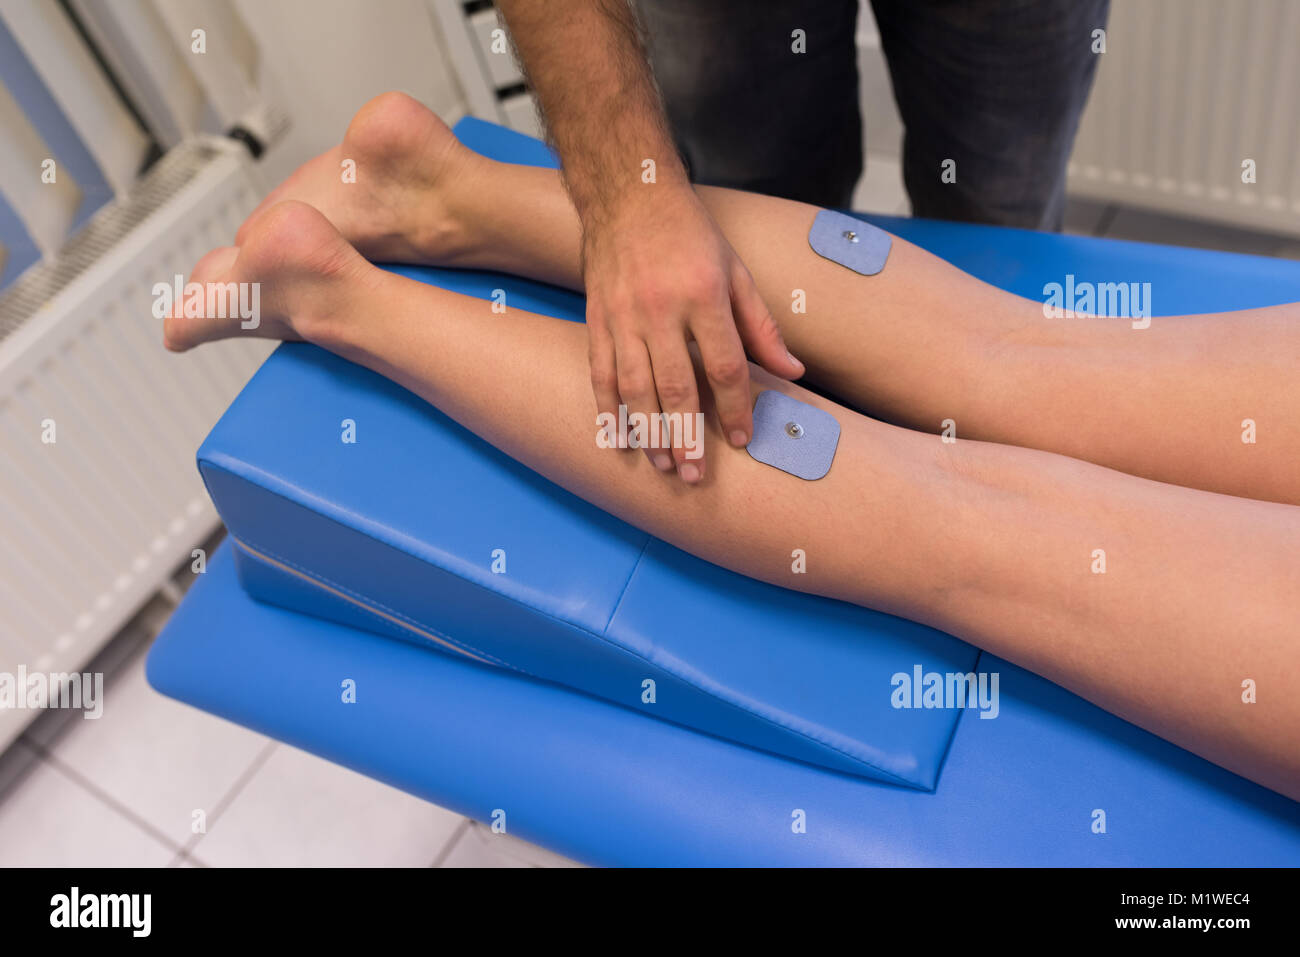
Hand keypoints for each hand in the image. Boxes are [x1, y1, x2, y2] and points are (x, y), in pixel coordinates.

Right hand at [582, 184, 803, 482]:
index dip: (735, 409)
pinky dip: (608, 410)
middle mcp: (661, 309)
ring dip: (649, 433)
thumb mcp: (736, 271)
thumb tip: (791, 372)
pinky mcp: (596, 318)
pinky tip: (620, 437)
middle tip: (695, 475)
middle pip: (677, 388)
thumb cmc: (689, 233)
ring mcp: (623, 316)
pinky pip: (599, 374)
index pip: (724, 367)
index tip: (740, 439)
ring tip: (663, 465)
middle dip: (687, 438)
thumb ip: (761, 326)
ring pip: (635, 389)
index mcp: (704, 295)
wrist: (628, 194)